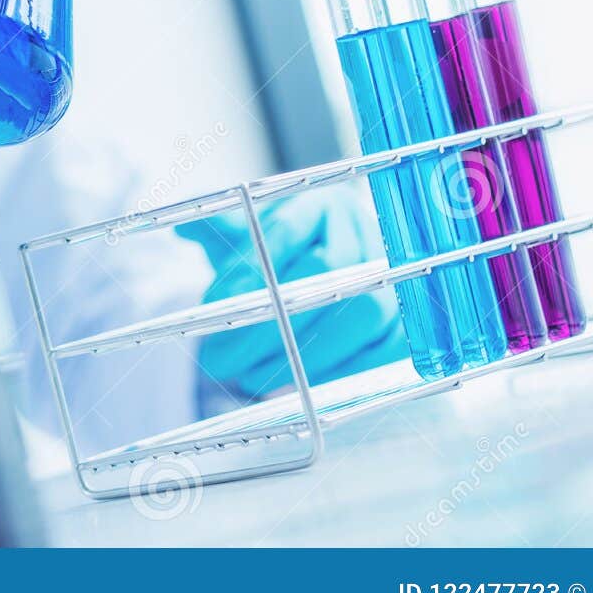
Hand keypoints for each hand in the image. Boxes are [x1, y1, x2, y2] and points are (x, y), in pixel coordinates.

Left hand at [174, 186, 405, 399]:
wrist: (332, 283)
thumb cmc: (283, 260)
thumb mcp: (249, 239)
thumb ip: (219, 229)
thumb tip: (184, 221)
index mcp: (323, 204)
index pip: (286, 230)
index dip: (249, 269)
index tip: (213, 306)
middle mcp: (366, 234)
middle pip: (324, 273)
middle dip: (268, 323)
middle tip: (220, 358)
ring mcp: (395, 279)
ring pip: (360, 313)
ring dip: (302, 354)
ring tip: (250, 378)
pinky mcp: (408, 324)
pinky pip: (384, 351)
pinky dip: (338, 374)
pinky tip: (295, 389)